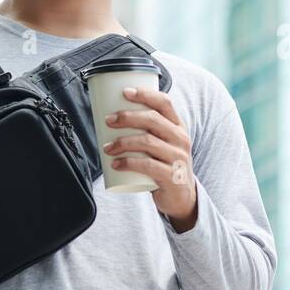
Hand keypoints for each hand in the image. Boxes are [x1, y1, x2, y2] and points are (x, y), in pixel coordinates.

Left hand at [104, 86, 197, 230]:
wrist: (182, 197)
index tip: (125, 92)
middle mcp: (181, 139)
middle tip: (108, 121)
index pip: (164, 103)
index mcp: (178, 126)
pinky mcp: (172, 176)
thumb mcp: (164, 144)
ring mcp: (178, 158)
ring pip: (147, 142)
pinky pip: (148, 165)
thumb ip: (147, 130)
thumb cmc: (165, 165)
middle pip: (152, 120)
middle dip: (127, 117)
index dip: (145, 94)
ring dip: (122, 142)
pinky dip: (128, 163)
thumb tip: (112, 116)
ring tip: (107, 148)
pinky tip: (115, 164)